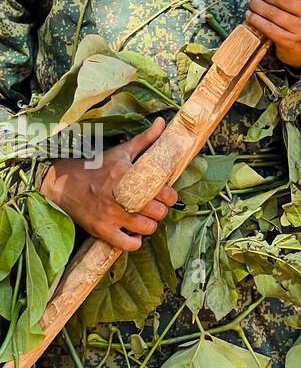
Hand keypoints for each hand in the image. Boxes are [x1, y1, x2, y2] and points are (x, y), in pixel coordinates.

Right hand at [39, 117, 178, 251]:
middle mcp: (122, 197)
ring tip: (145, 217)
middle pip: (159, 212)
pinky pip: (128, 245)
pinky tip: (134, 232)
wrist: (63, 183)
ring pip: (147, 228)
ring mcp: (111, 216)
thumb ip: (146, 139)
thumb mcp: (121, 151)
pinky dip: (135, 241)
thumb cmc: (96, 166)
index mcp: (129, 176)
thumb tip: (163, 122)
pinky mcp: (101, 230)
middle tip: (155, 206)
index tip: (166, 194)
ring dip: (150, 224)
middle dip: (161, 209)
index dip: (171, 196)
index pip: (165, 192)